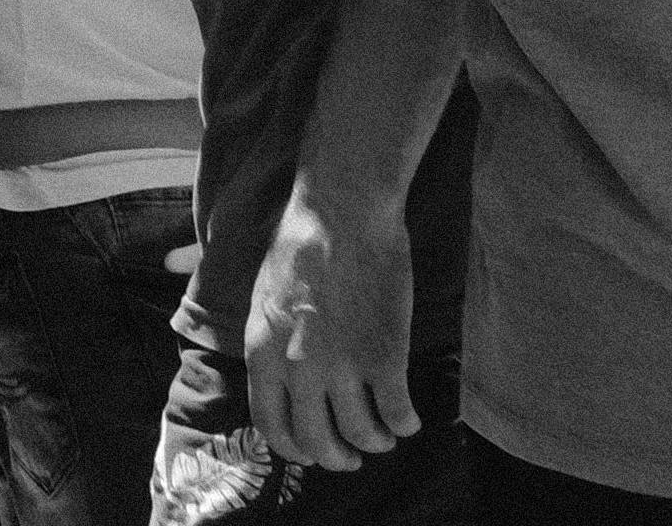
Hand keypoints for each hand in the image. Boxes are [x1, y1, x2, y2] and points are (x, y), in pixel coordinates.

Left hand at [243, 163, 421, 473]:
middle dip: (337, 458)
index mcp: (262, 351)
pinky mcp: (385, 357)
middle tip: (352, 457)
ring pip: (362, 434)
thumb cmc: (303, 246)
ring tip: (385, 434)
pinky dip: (406, 424)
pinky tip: (409, 418)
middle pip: (317, 442)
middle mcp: (298, 368)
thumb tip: (277, 382)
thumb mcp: (263, 298)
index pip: (271, 425)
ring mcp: (343, 366)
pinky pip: (398, 414)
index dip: (294, 449)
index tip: (311, 454)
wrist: (342, 212)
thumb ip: (269, 344)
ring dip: (377, 442)